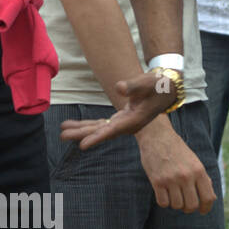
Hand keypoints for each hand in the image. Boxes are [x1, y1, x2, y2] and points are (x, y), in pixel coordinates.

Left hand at [59, 69, 174, 149]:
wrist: (165, 89)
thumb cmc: (156, 85)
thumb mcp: (146, 83)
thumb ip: (133, 86)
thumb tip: (118, 88)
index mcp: (133, 120)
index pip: (112, 130)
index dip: (97, 138)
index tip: (83, 146)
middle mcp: (126, 125)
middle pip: (101, 131)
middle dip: (82, 134)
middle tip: (62, 136)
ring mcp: (122, 123)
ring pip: (98, 128)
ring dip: (81, 130)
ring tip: (62, 131)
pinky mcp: (119, 119)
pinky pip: (100, 124)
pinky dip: (87, 124)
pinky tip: (74, 125)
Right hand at [133, 118, 216, 212]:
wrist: (157, 136)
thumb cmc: (177, 150)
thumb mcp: (195, 162)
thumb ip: (203, 179)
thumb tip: (211, 198)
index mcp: (199, 171)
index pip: (208, 198)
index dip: (206, 208)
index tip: (202, 211)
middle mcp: (186, 176)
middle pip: (192, 205)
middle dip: (188, 208)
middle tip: (184, 205)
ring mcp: (171, 179)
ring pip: (177, 205)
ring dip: (175, 204)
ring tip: (173, 196)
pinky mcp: (157, 181)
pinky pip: (163, 202)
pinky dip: (164, 202)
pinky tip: (163, 195)